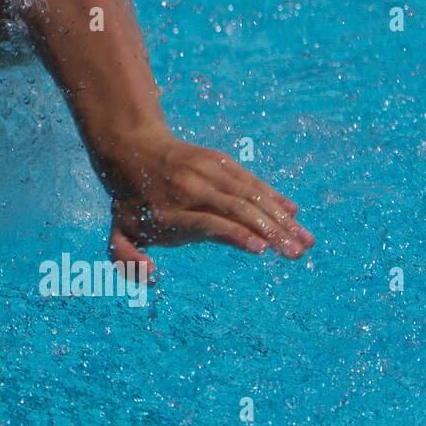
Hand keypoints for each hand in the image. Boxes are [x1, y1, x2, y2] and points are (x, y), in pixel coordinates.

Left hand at [98, 129, 314, 279]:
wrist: (130, 148)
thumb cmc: (131, 203)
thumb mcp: (119, 232)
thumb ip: (126, 258)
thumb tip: (151, 277)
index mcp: (168, 213)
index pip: (205, 223)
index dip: (233, 233)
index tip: (260, 249)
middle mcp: (190, 190)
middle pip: (235, 209)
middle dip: (270, 231)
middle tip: (296, 254)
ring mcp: (205, 172)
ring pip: (249, 194)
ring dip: (280, 218)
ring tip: (305, 241)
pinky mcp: (218, 160)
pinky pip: (249, 180)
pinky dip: (273, 197)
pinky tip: (294, 214)